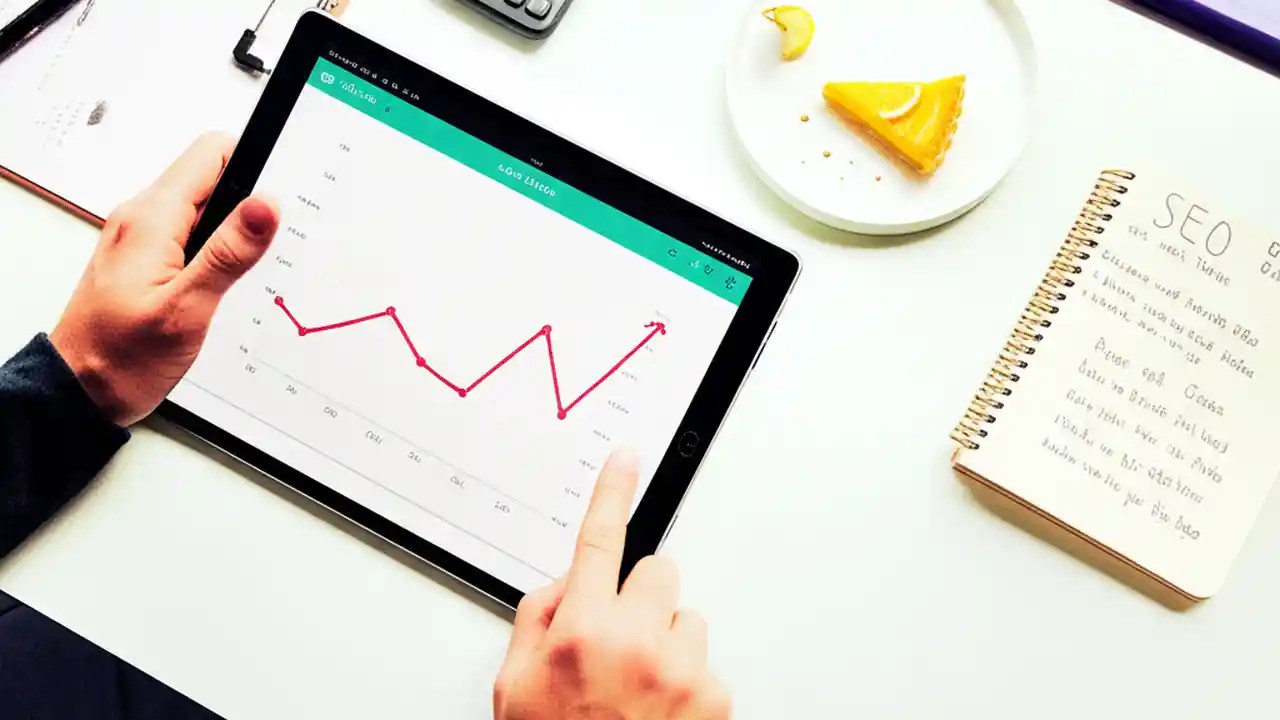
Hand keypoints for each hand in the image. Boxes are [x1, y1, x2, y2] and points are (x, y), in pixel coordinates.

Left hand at [50, 132, 279, 425]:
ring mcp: (140, 238)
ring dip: (231, 233)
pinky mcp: (144, 259)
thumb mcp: (186, 308)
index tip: (279, 197)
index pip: (212, 153)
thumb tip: (265, 206)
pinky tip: (219, 286)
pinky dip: (213, 253)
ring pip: (203, 209)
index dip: (254, 165)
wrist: (80, 392)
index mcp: (151, 219)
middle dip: (248, 205)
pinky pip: (188, 236)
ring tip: (242, 274)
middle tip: (265, 249)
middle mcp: (141, 219)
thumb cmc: (120, 358)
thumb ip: (228, 254)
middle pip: (211, 179)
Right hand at [494, 450, 729, 719]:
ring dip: (666, 640)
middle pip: (657, 571)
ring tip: (638, 688)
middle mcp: (636, 642)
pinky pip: (704, 659)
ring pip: (685, 616)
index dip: (612, 492)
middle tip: (618, 640)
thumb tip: (566, 587)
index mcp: (580, 633)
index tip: (627, 459)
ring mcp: (682, 669)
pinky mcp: (714, 696)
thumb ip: (536, 621)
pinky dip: (686, 678)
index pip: (599, 541)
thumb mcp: (514, 688)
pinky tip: (659, 710)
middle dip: (639, 597)